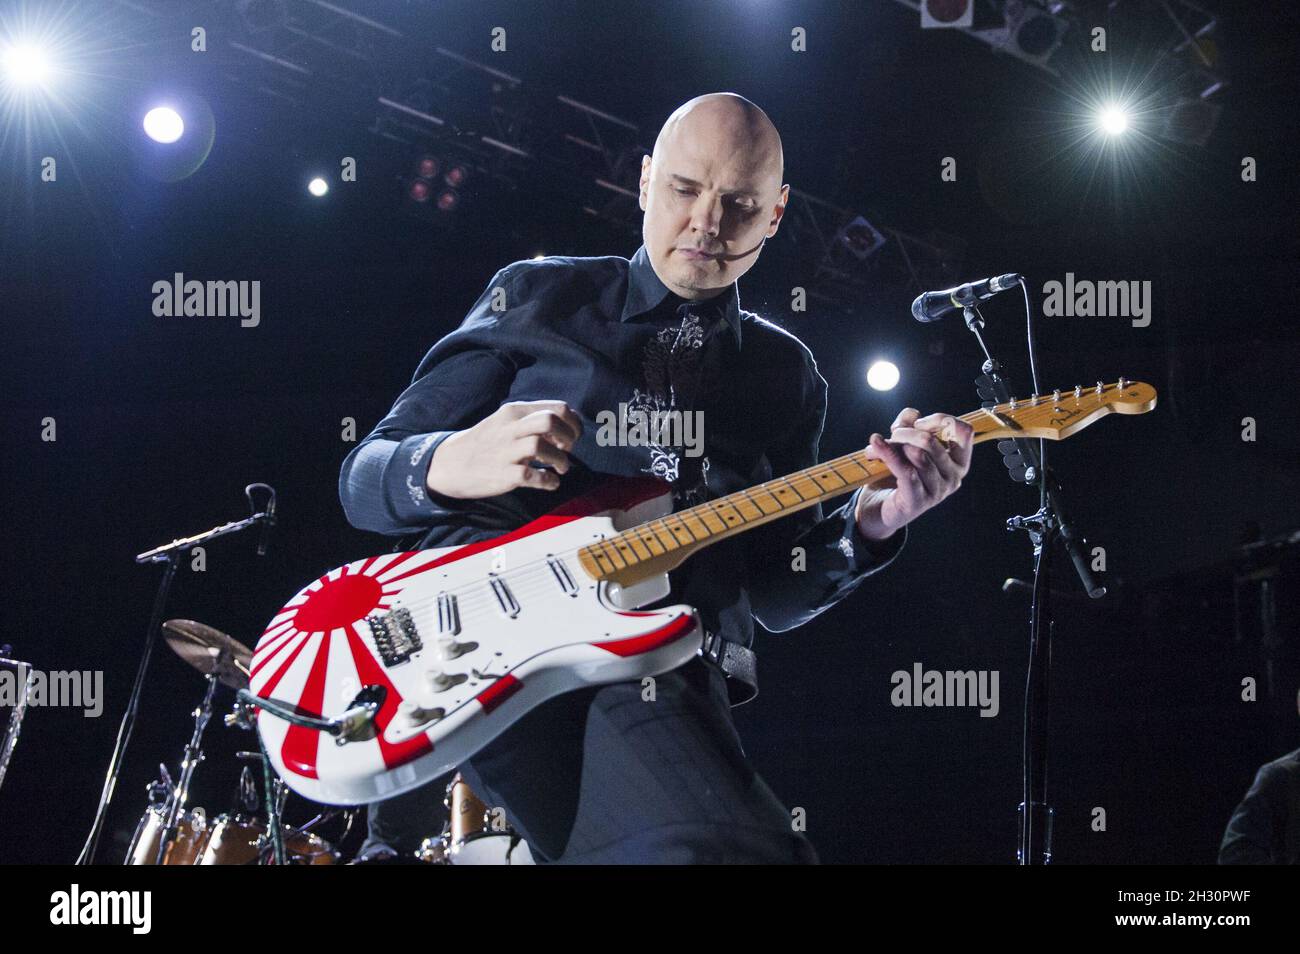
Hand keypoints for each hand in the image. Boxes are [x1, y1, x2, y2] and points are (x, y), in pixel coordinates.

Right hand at [426, 400, 582, 498]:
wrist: (449, 464)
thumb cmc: (486, 444)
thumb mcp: (506, 423)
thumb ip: (532, 421)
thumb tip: (566, 428)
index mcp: (515, 412)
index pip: (557, 408)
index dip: (573, 423)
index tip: (571, 437)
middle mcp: (510, 428)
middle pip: (550, 420)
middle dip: (568, 436)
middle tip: (566, 449)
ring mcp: (505, 451)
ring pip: (541, 446)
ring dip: (560, 459)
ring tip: (561, 468)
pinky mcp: (503, 475)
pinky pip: (532, 476)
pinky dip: (548, 481)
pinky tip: (550, 483)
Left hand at [854, 408, 972, 540]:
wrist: (879, 507)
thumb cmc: (897, 473)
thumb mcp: (906, 443)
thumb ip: (911, 424)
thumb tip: (912, 415)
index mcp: (958, 461)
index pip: (964, 432)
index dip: (940, 420)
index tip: (918, 422)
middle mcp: (954, 477)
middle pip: (930, 441)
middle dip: (904, 432)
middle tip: (890, 437)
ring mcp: (938, 491)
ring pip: (916, 454)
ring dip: (892, 445)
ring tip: (876, 449)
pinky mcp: (918, 501)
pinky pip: (904, 470)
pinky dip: (887, 453)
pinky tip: (874, 444)